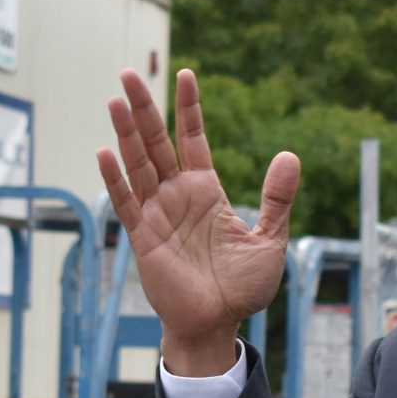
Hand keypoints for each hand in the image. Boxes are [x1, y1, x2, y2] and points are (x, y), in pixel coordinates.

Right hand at [97, 69, 298, 375]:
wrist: (218, 325)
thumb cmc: (242, 288)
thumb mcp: (270, 239)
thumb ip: (277, 199)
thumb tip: (290, 156)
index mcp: (206, 191)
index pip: (192, 139)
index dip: (188, 108)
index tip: (187, 75)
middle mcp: (177, 196)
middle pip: (156, 142)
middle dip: (144, 108)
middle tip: (129, 72)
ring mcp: (158, 214)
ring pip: (138, 164)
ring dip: (126, 133)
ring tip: (116, 99)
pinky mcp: (144, 237)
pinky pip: (127, 202)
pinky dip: (116, 179)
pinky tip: (105, 151)